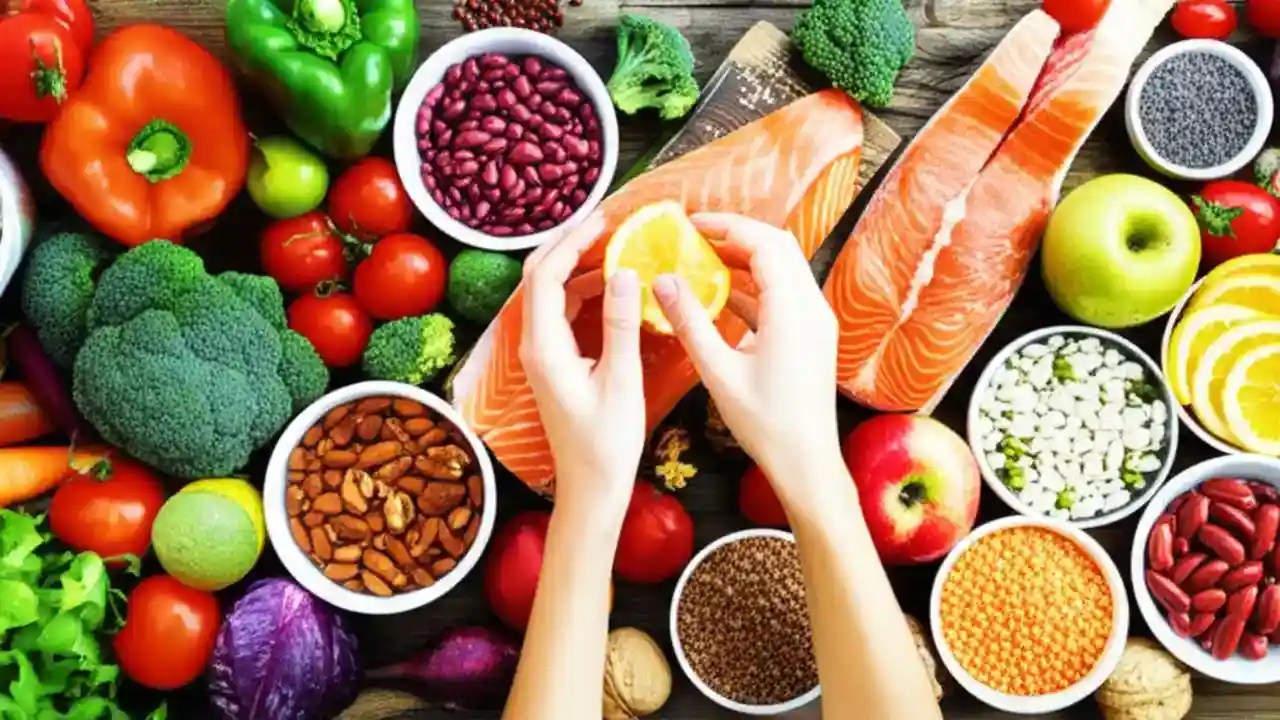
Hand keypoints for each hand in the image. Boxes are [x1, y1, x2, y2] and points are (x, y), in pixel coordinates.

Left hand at [520, 215, 645, 519]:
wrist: (590, 487)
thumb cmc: (608, 444)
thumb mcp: (621, 382)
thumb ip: (621, 325)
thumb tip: (624, 273)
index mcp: (544, 347)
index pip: (545, 276)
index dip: (570, 241)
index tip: (603, 220)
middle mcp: (534, 344)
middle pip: (539, 277)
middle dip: (569, 244)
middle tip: (607, 222)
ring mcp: (541, 353)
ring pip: (550, 292)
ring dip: (577, 265)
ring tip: (614, 245)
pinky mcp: (554, 361)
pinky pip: (562, 312)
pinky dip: (582, 290)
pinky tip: (611, 284)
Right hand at [654, 213, 842, 505]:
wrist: (807, 462)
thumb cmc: (765, 423)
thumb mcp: (718, 371)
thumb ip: (689, 321)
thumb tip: (662, 281)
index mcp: (793, 310)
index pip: (764, 243)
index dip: (728, 226)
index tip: (692, 224)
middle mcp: (812, 307)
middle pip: (779, 248)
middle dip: (737, 235)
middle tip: (696, 237)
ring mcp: (816, 321)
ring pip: (784, 269)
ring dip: (746, 259)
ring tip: (703, 261)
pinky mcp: (813, 336)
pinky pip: (785, 294)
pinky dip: (756, 286)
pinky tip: (723, 296)